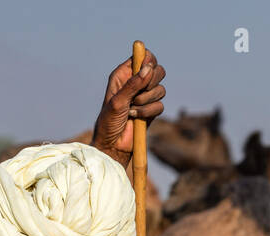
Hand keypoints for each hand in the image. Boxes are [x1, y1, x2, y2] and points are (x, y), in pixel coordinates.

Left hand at [91, 50, 166, 167]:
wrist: (113, 144)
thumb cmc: (109, 121)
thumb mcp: (118, 100)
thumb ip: (133, 84)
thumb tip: (148, 68)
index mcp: (124, 74)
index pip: (143, 57)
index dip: (148, 61)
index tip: (146, 70)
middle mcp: (136, 83)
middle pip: (158, 70)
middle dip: (151, 82)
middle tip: (139, 92)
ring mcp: (145, 97)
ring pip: (161, 89)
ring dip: (147, 100)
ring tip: (132, 109)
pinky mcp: (152, 110)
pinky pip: (160, 105)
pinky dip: (149, 112)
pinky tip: (136, 117)